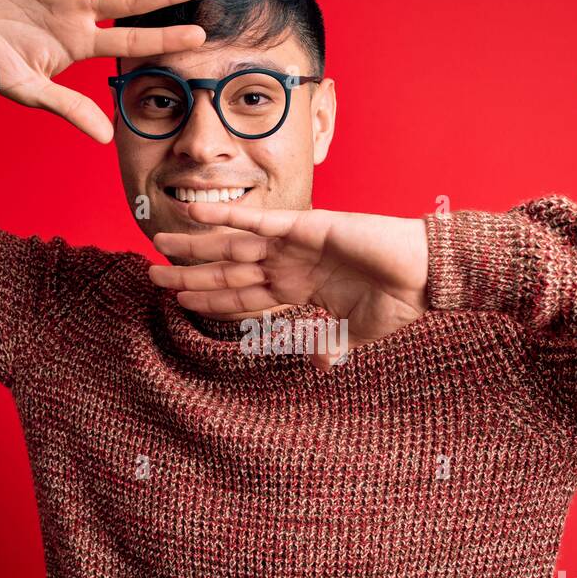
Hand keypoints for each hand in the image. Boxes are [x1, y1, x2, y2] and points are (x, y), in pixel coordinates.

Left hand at [148, 203, 430, 370]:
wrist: (424, 275)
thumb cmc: (396, 302)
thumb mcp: (354, 332)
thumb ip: (328, 342)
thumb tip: (317, 363)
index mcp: (298, 290)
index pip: (243, 299)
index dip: (211, 301)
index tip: (179, 303)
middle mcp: (288, 266)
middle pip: (227, 273)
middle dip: (190, 274)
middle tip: (152, 275)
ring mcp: (292, 246)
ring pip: (232, 247)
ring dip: (196, 246)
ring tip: (160, 242)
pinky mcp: (304, 227)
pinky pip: (256, 222)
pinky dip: (225, 217)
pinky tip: (194, 214)